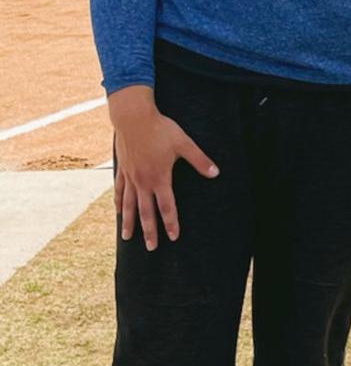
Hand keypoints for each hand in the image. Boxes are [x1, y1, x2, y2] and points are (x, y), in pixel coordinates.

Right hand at [109, 86, 218, 249]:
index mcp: (160, 178)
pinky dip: (120, 203)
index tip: (173, 237)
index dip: (171, 223)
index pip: (167, 207)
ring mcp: (130, 176)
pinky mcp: (122, 169)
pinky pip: (120, 191)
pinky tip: (119, 213)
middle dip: (150, 231)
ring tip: (128, 238)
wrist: (133, 117)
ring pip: (130, 205)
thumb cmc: (161, 129)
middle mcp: (143, 181)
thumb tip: (216, 173)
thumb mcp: (184, 144)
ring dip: (130, 222)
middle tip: (152, 248)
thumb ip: (200, 160)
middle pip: (147, 212)